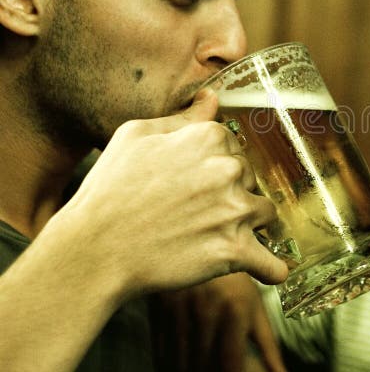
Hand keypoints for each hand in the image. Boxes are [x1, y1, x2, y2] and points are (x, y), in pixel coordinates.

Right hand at [49, 88, 287, 299]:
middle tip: (197, 211)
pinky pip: (272, 264)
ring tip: (218, 236)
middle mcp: (228, 170)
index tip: (197, 181)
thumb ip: (183, 118)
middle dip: (231, 193)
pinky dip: (272, 270)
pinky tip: (274, 272)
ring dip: (248, 224)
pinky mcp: (234, 251)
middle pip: (249, 180)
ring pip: (264, 214)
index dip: (216, 165)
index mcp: (209, 138)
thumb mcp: (136, 136)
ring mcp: (235, 211)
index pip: (235, 148)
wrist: (93, 250)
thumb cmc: (108, 191)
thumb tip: (212, 99)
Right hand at [151, 273, 285, 371]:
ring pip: (179, 359)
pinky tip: (172, 364)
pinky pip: (161, 346)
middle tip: (210, 371)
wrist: (200, 241)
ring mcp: (183, 306)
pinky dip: (166, 360)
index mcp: (237, 308)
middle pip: (204, 364)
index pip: (231, 362)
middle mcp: (209, 308)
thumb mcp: (253, 305)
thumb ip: (267, 344)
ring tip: (193, 370)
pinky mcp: (161, 305)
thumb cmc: (232, 279)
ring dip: (186, 369)